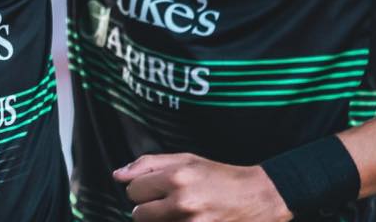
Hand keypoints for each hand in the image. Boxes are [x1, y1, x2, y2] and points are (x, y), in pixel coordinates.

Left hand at [114, 153, 290, 221]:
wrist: (257, 198)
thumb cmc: (220, 177)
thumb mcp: (186, 160)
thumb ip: (148, 164)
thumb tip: (118, 174)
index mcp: (177, 178)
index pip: (133, 189)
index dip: (142, 188)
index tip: (154, 188)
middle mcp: (182, 203)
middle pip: (138, 214)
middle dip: (147, 208)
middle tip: (165, 202)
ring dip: (160, 220)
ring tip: (178, 212)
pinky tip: (185, 218)